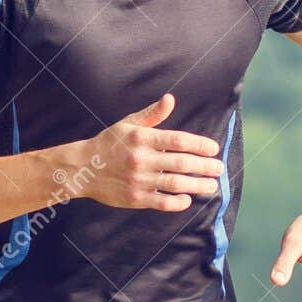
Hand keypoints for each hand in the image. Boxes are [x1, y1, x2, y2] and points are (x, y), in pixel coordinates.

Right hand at [77, 92, 223, 212]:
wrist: (82, 169)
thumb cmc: (109, 143)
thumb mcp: (128, 124)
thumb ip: (152, 114)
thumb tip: (170, 99)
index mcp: (142, 138)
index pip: (179, 140)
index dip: (200, 145)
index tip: (214, 149)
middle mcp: (142, 159)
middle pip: (182, 163)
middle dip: (205, 166)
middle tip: (219, 168)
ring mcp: (139, 180)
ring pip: (176, 184)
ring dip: (198, 185)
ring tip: (211, 185)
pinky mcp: (135, 198)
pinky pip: (162, 202)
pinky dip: (178, 202)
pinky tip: (187, 199)